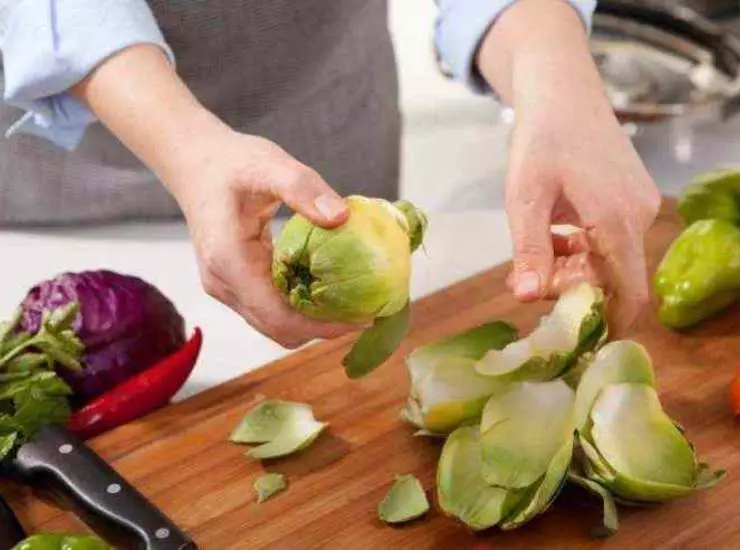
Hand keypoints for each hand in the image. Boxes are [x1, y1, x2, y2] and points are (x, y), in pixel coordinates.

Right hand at [72, 45, 357, 347]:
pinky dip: (299, 307)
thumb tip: (342, 217)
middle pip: (279, 329)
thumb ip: (303, 188)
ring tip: (352, 304)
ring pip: (274, 324)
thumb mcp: (269, 164)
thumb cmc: (230, 162)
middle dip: (324, 328)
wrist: (194, 163)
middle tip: (366, 312)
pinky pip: (270, 309)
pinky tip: (327, 289)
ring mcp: (225, 287)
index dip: (323, 326)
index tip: (363, 317)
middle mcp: (224, 284)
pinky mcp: (233, 284)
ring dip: (312, 322)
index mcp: (230, 261)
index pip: (280, 317)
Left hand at [504, 102, 660, 335]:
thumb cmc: (541, 139)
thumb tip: (526, 298)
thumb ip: (529, 251)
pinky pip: (609, 240)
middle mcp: (638, 217)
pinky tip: (551, 236)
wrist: (562, 91)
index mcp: (617, 221)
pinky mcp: (631, 199)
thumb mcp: (525, 199)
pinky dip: (580, 248)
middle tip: (527, 280)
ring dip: (571, 268)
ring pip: (608, 260)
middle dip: (570, 288)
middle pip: (613, 279)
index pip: (629, 294)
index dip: (607, 324)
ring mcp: (638, 206)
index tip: (573, 338)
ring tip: (531, 256)